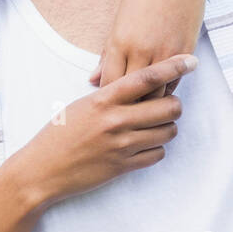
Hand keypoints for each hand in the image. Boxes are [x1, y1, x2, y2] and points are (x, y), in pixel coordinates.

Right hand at [14, 53, 197, 209]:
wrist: (41, 170)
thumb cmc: (58, 134)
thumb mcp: (81, 105)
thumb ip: (109, 95)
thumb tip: (136, 85)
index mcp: (103, 99)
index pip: (146, 78)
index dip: (173, 67)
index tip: (191, 60)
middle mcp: (115, 120)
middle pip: (168, 106)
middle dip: (174, 105)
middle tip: (167, 105)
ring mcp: (121, 145)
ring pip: (167, 131)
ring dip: (167, 128)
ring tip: (154, 126)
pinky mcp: (123, 166)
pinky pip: (157, 154)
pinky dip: (156, 148)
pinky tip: (144, 145)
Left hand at [89, 0, 212, 97]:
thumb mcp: (119, 22)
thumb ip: (107, 55)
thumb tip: (93, 81)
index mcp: (120, 41)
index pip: (110, 84)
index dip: (109, 98)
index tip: (108, 103)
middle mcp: (142, 50)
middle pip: (132, 94)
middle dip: (128, 105)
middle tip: (124, 113)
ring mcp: (166, 52)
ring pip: (156, 93)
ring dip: (149, 102)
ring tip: (142, 108)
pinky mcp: (185, 52)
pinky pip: (174, 83)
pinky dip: (166, 89)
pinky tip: (160, 92)